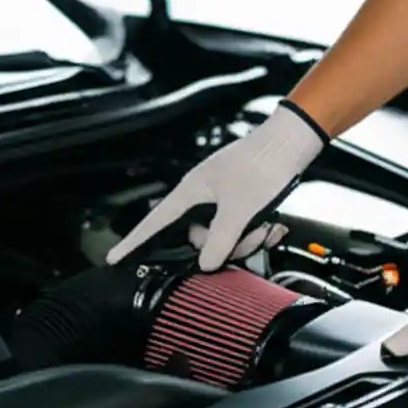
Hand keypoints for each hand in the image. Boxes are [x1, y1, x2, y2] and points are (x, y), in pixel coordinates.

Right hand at [106, 101, 327, 270]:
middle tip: (248, 235)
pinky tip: (273, 224)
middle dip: (227, 245)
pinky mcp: (242, 203)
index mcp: (192, 192)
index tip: (115, 258)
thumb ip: (220, 240)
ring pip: (225, 237)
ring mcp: (223, 200)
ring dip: (248, 239)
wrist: (292, 143)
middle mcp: (204, 197)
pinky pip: (241, 230)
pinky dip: (258, 230)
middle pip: (200, 239)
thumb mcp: (239, 209)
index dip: (134, 242)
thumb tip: (205, 264)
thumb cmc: (262, 164)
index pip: (155, 222)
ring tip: (265, 225)